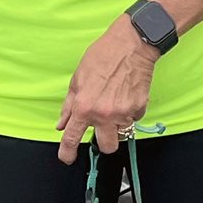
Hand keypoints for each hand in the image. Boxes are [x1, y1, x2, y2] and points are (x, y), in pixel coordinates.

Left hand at [56, 16, 159, 163]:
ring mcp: (124, 112)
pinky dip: (131, 111)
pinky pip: (134, 118)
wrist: (131, 44)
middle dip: (104, 142)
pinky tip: (127, 94)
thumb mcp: (77, 79)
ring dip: (118, 125)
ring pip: (122, 133)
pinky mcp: (140, 106)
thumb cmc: (103, 56)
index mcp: (84, 107)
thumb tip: (62, 124)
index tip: (67, 158)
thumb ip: (69, 105)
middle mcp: (104, 114)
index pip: (72, 138)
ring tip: (116, 104)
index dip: (67, 153)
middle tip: (103, 129)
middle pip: (106, 147)